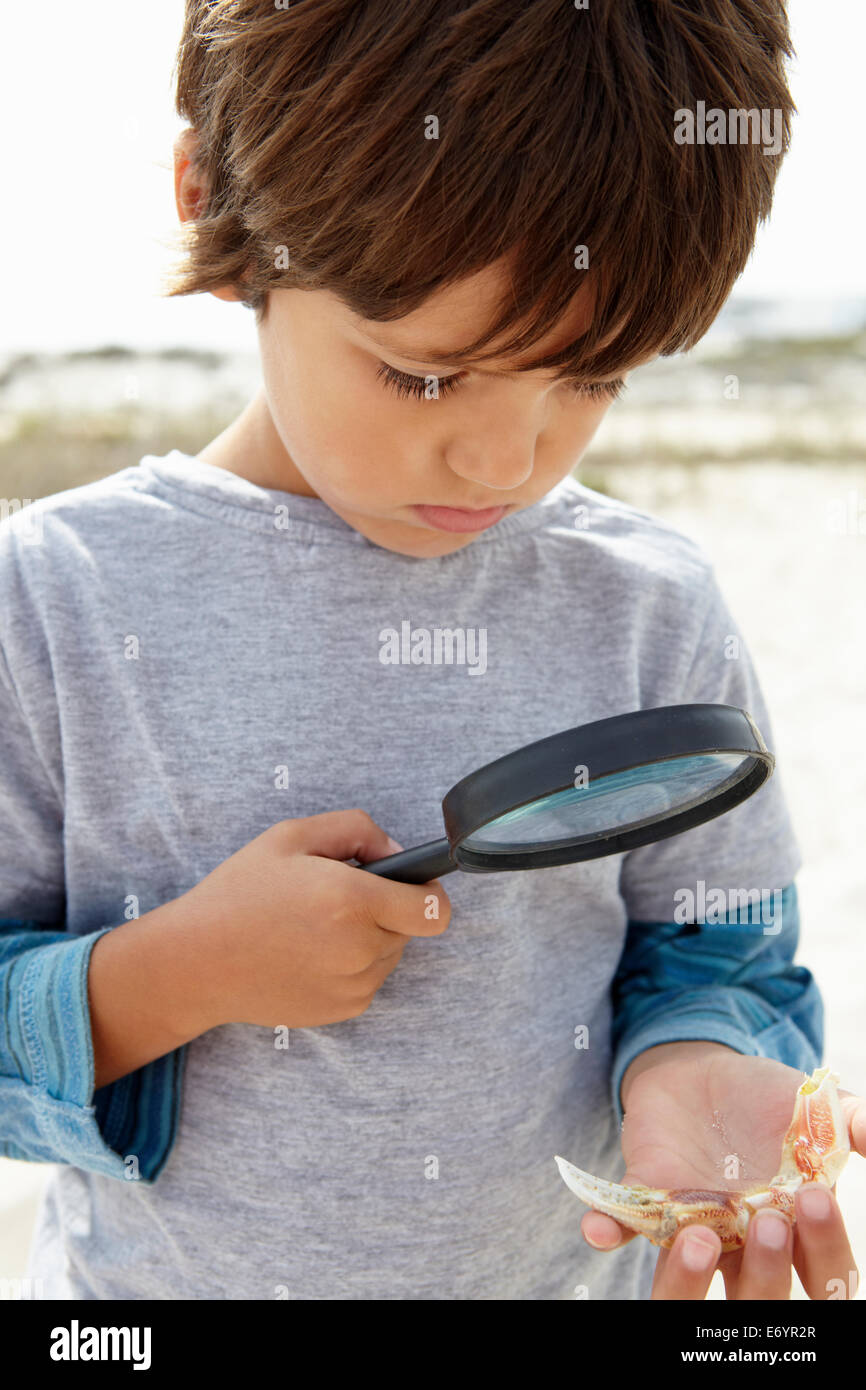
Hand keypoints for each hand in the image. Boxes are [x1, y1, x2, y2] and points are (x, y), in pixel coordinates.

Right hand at [174, 809, 450, 1029]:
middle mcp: (360, 948)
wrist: (197, 962)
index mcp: (352, 900)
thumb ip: (356, 830)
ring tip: (316, 927)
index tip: (409, 885)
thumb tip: (396, 853)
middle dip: (386, 910)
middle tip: (336, 899)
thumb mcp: (292, 836)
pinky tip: (310, 953)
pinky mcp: (343, 1010)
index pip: (435, 910)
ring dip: (369, 939)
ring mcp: (353, 985)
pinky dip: (352, 965)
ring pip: (391, 954)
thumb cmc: (240, 893)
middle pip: (410, 928)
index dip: (428, 893)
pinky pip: (370, 979)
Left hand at [582, 1042, 863, 1298]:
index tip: (815, 1200)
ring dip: (686, 1272)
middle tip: (765, 1219)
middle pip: (757, 1293)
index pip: (823, 1275)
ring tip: (696, 1235)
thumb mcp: (817, 1106)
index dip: (824, 1254)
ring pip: (685, 1282)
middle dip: (765, 1269)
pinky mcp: (645, 1200)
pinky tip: (600, 1227)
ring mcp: (691, 1227)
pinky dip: (608, 1228)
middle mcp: (743, 1243)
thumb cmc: (766, 1100)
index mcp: (795, 1230)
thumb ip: (853, 1122)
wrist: (702, 1069)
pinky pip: (622, 1227)